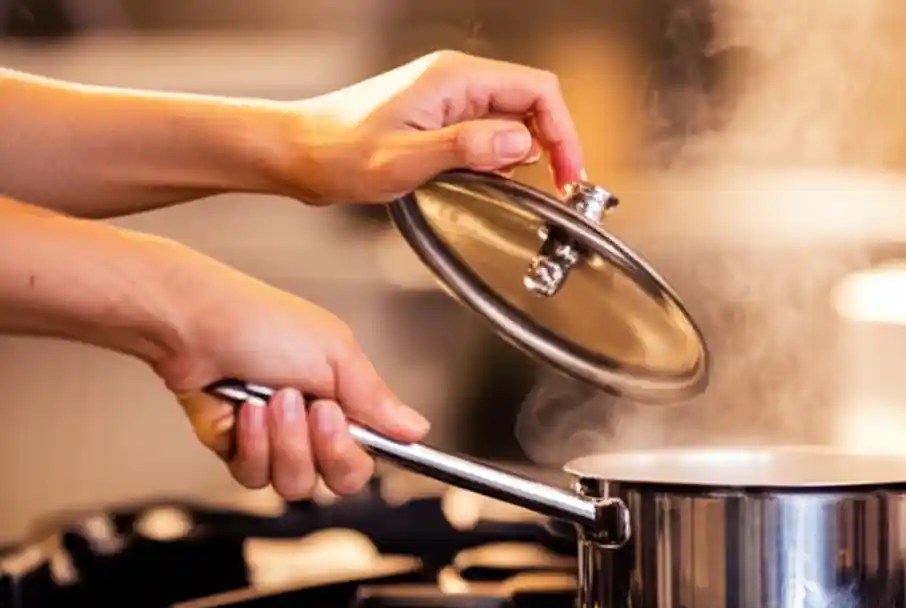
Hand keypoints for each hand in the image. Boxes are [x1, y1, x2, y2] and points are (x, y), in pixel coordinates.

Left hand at [154, 254, 428, 499]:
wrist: (191, 323)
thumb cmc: (260, 322)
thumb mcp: (335, 353)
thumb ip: (377, 400)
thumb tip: (417, 429)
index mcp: (344, 399)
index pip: (369, 456)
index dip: (355, 451)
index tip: (339, 420)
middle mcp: (312, 426)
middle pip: (337, 480)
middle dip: (321, 447)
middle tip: (311, 409)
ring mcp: (274, 441)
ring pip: (294, 484)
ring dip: (283, 442)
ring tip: (269, 400)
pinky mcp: (236, 450)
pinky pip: (253, 477)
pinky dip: (249, 443)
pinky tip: (242, 409)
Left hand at [286, 50, 585, 204]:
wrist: (295, 153)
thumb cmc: (337, 152)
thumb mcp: (405, 160)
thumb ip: (467, 150)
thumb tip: (519, 145)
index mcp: (454, 79)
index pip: (537, 91)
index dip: (563, 132)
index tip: (568, 174)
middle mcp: (455, 81)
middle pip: (530, 104)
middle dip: (550, 146)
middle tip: (554, 188)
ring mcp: (447, 99)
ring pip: (510, 121)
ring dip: (519, 157)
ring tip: (504, 189)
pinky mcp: (438, 119)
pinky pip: (486, 133)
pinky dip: (495, 160)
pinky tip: (479, 184)